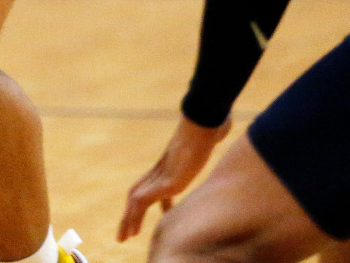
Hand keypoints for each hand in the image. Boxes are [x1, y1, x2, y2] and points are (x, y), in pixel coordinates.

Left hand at [117, 116, 231, 242]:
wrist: (207, 113)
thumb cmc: (212, 118)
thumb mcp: (212, 131)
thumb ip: (214, 133)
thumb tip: (224, 126)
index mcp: (172, 160)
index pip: (156, 183)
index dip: (156, 200)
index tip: (163, 214)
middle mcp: (164, 167)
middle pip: (140, 192)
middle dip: (133, 214)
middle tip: (126, 234)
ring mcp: (166, 172)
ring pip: (139, 198)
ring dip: (130, 218)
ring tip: (125, 237)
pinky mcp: (170, 179)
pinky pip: (148, 198)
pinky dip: (139, 213)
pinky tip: (133, 224)